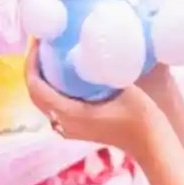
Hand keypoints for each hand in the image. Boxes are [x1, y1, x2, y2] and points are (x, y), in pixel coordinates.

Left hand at [24, 41, 165, 157]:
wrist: (151, 144)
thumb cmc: (140, 117)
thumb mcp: (122, 86)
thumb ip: (103, 69)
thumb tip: (90, 45)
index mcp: (69, 114)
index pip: (35, 86)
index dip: (31, 62)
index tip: (38, 40)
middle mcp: (63, 123)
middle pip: (35, 93)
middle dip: (34, 67)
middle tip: (42, 42)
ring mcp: (70, 128)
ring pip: (44, 100)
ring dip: (43, 77)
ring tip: (51, 53)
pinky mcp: (78, 128)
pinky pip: (55, 105)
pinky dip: (52, 88)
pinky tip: (64, 72)